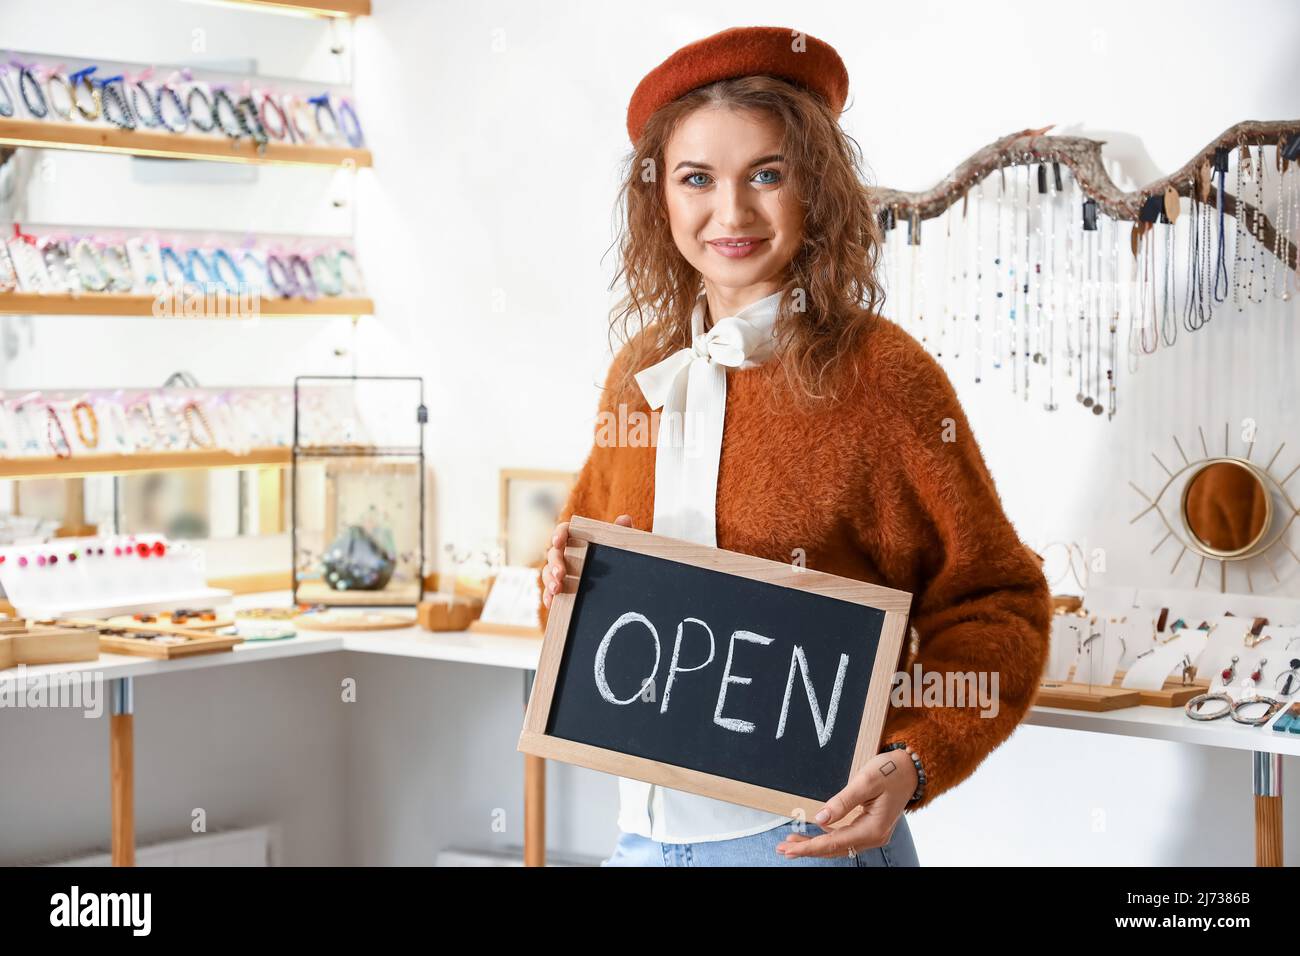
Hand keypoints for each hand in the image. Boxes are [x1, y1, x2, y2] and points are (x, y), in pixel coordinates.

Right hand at [541, 514, 632, 607]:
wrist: (619, 580)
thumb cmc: (615, 556)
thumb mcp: (620, 545)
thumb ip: (621, 532)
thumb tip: (625, 519)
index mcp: (578, 538)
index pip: (564, 530)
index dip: (559, 534)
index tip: (558, 542)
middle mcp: (566, 553)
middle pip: (554, 554)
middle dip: (555, 564)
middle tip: (561, 575)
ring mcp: (561, 570)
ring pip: (547, 573)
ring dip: (549, 581)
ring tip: (557, 591)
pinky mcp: (560, 587)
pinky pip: (549, 591)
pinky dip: (548, 597)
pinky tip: (552, 603)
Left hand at [774, 750, 915, 858]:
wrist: (911, 768)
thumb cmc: (891, 771)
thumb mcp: (865, 782)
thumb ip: (842, 802)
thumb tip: (819, 819)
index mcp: (873, 829)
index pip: (834, 843)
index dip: (809, 847)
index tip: (789, 848)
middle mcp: (874, 836)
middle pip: (834, 849)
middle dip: (808, 849)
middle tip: (782, 848)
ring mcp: (873, 833)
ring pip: (839, 844)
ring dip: (816, 844)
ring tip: (792, 842)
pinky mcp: (870, 826)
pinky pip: (845, 837)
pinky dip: (827, 836)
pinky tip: (815, 833)